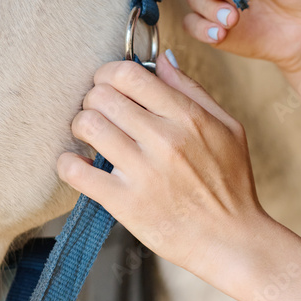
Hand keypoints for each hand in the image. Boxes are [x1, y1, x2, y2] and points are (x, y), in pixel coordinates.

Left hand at [56, 54, 270, 280]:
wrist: (232, 241)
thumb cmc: (231, 184)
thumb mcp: (228, 128)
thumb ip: (192, 90)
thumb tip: (162, 60)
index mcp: (188, 117)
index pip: (130, 75)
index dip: (110, 73)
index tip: (110, 84)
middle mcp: (164, 140)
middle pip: (103, 96)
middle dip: (94, 99)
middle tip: (100, 112)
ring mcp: (142, 172)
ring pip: (87, 125)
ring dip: (81, 126)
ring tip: (92, 137)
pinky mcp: (124, 203)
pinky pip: (76, 171)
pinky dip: (68, 163)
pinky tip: (78, 164)